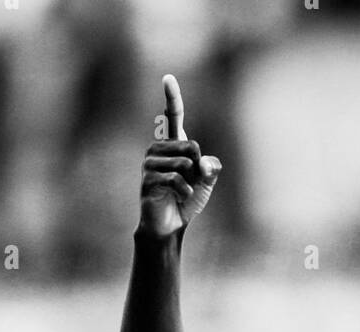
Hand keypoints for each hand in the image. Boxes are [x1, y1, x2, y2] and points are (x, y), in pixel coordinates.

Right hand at [138, 74, 220, 238]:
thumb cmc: (187, 199)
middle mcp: (158, 149)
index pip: (173, 116)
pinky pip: (177, 179)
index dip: (172, 97)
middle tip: (190, 182)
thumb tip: (204, 164)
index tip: (168, 78)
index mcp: (173, 144)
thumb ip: (212, 166)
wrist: (170, 225)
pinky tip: (180, 197)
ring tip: (183, 191)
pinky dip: (185, 191)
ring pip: (185, 162)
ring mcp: (150, 163)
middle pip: (191, 145)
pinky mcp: (148, 180)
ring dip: (191, 181)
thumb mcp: (206, 179)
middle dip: (198, 167)